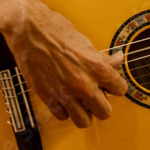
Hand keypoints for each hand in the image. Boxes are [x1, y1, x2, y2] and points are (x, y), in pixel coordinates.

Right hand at [0, 0, 127, 127]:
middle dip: (102, 104)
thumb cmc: (56, 30)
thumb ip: (102, 58)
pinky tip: (64, 99)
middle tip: (96, 96)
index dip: (115, 86)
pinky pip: (63, 116)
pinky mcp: (47, 97)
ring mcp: (64, 93)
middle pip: (105, 112)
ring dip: (84, 113)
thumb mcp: (86, 42)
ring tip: (81, 103)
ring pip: (84, 121)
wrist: (28, 28)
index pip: (121, 90)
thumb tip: (117, 61)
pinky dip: (65, 111)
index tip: (110, 84)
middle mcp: (83, 84)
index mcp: (97, 67)